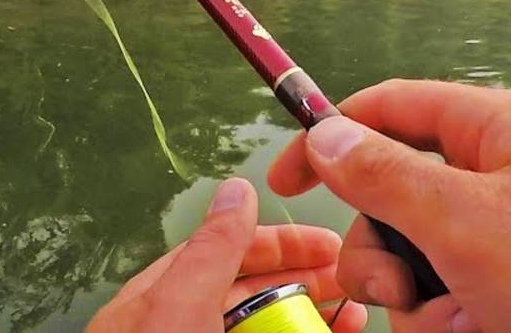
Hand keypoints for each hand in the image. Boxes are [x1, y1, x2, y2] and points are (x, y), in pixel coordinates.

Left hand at [89, 177, 367, 331]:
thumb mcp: (179, 310)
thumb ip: (212, 253)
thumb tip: (236, 191)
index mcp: (155, 307)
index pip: (221, 254)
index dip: (278, 243)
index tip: (328, 245)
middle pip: (251, 299)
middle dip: (304, 284)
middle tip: (354, 282)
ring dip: (312, 323)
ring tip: (355, 317)